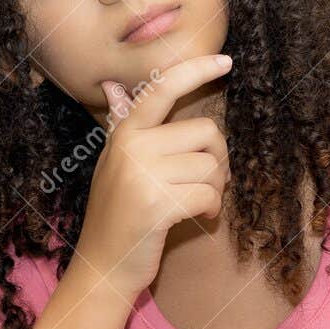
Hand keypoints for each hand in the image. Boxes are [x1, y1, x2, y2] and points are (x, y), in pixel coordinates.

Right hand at [74, 54, 232, 300]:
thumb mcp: (114, 166)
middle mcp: (131, 147)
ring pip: (211, 168)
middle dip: (219, 160)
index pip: (162, 88)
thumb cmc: (117, 217)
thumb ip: (121, 128)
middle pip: (206, 134)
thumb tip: (113, 89)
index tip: (225, 60)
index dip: (196, 70)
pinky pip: (208, 195)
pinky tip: (200, 218)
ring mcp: (142, 175)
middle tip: (209, 181)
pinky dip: (212, 209)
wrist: (103, 268)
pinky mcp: (156, 205)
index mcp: (125, 133)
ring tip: (197, 203)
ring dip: (216, 190)